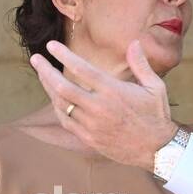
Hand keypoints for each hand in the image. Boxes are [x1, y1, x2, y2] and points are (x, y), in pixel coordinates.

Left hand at [29, 39, 177, 169]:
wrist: (157, 150)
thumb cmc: (156, 116)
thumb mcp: (155, 87)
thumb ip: (141, 64)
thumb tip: (134, 43)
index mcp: (114, 91)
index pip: (82, 69)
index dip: (63, 55)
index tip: (51, 46)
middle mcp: (99, 108)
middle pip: (62, 87)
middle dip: (45, 71)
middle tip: (35, 59)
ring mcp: (92, 125)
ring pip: (61, 105)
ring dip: (48, 88)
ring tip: (42, 74)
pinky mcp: (89, 138)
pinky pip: (66, 121)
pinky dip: (57, 108)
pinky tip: (53, 97)